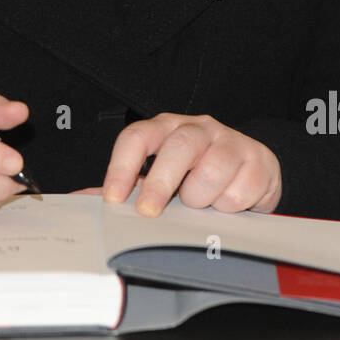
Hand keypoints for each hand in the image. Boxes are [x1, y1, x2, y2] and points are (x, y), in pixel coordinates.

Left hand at [101, 112, 281, 215]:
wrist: (252, 169)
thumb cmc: (197, 173)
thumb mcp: (159, 177)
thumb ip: (124, 187)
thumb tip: (80, 200)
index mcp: (166, 129)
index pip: (137, 137)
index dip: (121, 166)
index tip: (112, 198)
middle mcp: (197, 128)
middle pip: (178, 146)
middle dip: (160, 183)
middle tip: (149, 212)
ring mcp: (230, 141)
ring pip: (212, 169)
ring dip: (201, 197)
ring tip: (200, 204)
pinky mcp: (259, 160)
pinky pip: (241, 189)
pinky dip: (231, 205)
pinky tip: (228, 203)